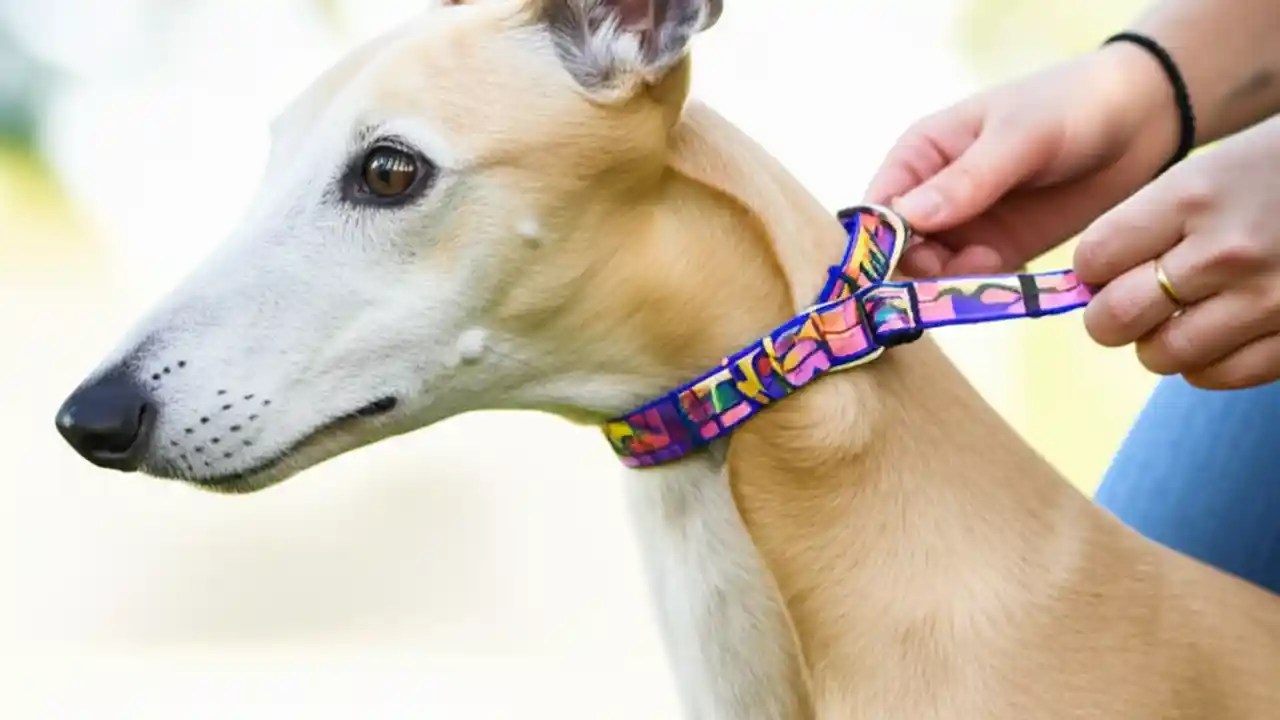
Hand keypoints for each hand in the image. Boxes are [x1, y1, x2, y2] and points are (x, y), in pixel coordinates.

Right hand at [866, 44, 1179, 276]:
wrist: (1141, 121)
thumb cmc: (1072, 107)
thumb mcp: (1019, 136)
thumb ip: (967, 180)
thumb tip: (906, 219)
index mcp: (922, 154)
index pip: (879, 207)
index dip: (880, 241)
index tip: (906, 262)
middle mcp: (934, 194)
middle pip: (901, 250)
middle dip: (921, 268)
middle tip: (960, 268)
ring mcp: (966, 226)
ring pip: (933, 273)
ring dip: (953, 281)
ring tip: (993, 263)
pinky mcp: (999, 251)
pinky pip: (973, 281)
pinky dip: (982, 287)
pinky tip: (1008, 269)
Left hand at [1074, 115, 1279, 389]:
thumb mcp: (1217, 169)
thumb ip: (1154, 220)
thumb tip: (1091, 279)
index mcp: (1195, 196)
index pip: (1096, 259)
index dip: (1094, 270)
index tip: (1109, 267)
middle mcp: (1226, 251)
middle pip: (1115, 318)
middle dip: (1112, 316)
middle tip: (1133, 304)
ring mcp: (1268, 300)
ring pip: (1161, 356)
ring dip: (1159, 343)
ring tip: (1184, 317)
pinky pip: (1219, 375)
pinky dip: (1206, 365)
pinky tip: (1223, 334)